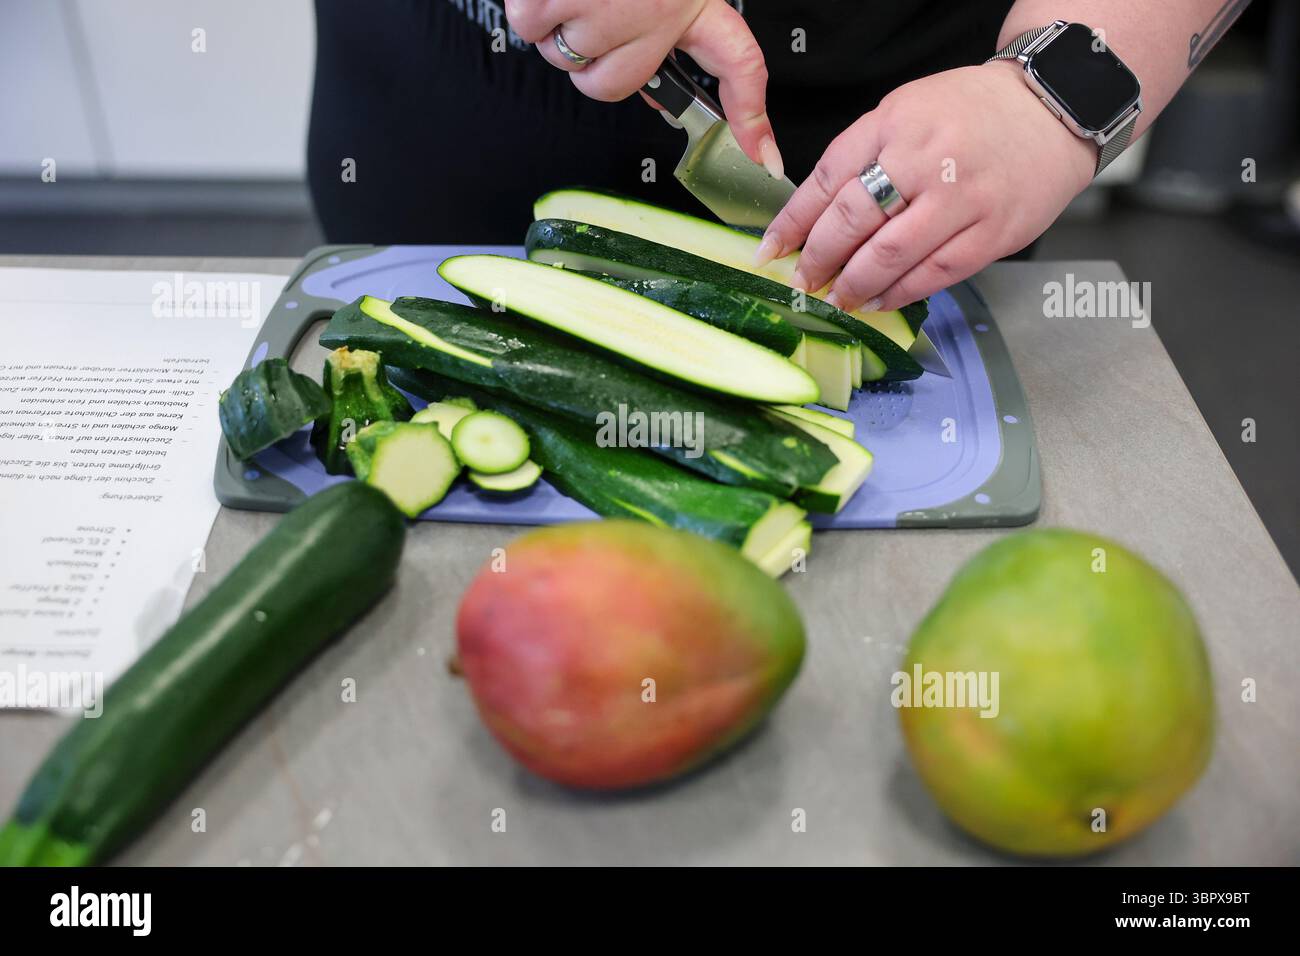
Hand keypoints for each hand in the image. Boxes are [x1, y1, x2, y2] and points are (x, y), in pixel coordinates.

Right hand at [505, 0, 781, 173]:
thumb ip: (663, 25)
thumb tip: (653, 92)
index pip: (738, 63)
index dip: (752, 117)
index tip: (765, 156)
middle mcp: (655, 8)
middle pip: (610, 85)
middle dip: (593, 57)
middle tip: (594, 8)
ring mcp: (601, 6)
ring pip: (565, 57)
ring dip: (557, 23)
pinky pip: (531, 28)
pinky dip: (529, 4)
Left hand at [758, 64, 1096, 311]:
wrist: (1051, 111)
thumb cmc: (970, 115)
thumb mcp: (905, 112)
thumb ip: (863, 157)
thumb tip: (813, 218)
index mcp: (895, 123)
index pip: (828, 179)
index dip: (792, 223)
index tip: (770, 250)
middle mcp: (926, 159)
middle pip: (853, 220)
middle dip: (819, 259)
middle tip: (804, 281)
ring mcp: (962, 198)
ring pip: (891, 255)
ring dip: (855, 285)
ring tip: (838, 298)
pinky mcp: (992, 232)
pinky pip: (935, 273)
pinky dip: (900, 293)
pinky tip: (880, 300)